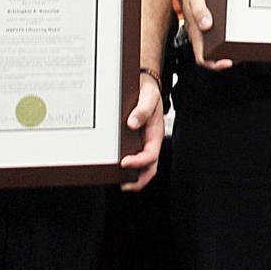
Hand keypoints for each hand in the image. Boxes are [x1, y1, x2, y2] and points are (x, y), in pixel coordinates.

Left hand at [120, 75, 164, 190]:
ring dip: (131, 176)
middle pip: (148, 167)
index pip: (151, 154)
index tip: (125, 162)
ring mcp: (141, 143)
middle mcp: (149, 141)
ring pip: (140, 166)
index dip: (139, 161)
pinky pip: (131, 156)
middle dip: (138, 180)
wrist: (144, 84)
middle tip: (124, 185)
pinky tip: (114, 166)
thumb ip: (143, 109)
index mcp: (156, 133)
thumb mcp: (149, 96)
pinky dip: (125, 166)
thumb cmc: (149, 91)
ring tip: (118, 180)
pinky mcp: (132, 141)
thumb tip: (131, 123)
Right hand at [176, 0, 232, 71]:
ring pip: (215, 49)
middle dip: (225, 60)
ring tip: (241, 49)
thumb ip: (200, 12)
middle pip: (211, 57)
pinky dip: (227, 41)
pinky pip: (218, 38)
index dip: (214, 65)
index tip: (227, 63)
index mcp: (195, 34)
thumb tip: (207, 25)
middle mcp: (200, 36)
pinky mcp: (210, 26)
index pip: (202, 58)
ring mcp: (205, 32)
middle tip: (239, 56)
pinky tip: (237, 37)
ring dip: (227, 52)